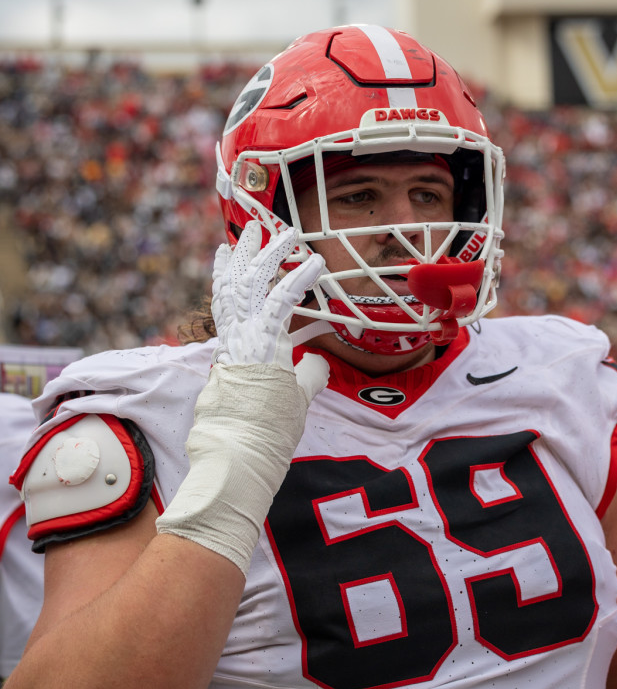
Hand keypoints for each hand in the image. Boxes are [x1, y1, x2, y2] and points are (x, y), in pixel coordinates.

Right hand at [156, 222, 328, 574]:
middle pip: (236, 286)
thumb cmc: (255, 440)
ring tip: (285, 231)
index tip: (226, 253)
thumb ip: (303, 378)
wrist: (238, 461)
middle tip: (252, 227)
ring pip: (253, 285)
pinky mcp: (261, 347)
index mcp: (234, 351)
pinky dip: (298, 281)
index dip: (227, 276)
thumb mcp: (286, 402)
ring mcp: (244, 342)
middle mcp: (235, 342)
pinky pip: (281, 304)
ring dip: (271, 256)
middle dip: (245, 254)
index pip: (227, 304)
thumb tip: (319, 363)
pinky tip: (315, 262)